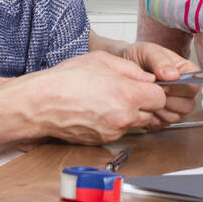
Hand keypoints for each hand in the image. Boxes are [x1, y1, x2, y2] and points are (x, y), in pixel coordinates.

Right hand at [29, 50, 169, 142]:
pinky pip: (118, 131)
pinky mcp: (103, 141)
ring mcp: (113, 131)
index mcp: (127, 95)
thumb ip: (131, 69)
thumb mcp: (102, 60)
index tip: (144, 86)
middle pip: (151, 113)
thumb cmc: (66, 80)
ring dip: (128, 113)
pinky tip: (98, 110)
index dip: (154, 90)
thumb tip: (147, 78)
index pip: (161, 98)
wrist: (41, 104)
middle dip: (143, 103)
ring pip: (134, 123)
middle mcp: (124, 117)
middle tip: (125, 92)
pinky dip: (114, 122)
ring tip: (107, 100)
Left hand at [121, 43, 200, 121]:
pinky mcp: (163, 117)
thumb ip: (161, 61)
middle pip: (188, 105)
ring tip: (146, 96)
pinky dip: (151, 117)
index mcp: (186, 72)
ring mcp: (175, 105)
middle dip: (168, 100)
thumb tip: (173, 75)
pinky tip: (143, 104)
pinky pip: (162, 124)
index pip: (195, 85)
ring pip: (176, 117)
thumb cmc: (137, 57)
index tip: (164, 83)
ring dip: (159, 109)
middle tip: (152, 90)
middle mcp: (184, 90)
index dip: (180, 87)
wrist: (121, 69)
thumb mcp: (148, 51)